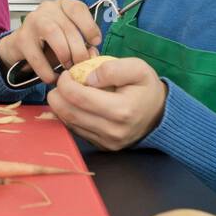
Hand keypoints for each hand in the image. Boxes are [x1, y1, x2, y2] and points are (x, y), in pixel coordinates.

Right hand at [0, 0, 102, 84]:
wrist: (21, 47)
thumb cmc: (50, 42)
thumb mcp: (69, 39)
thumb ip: (83, 44)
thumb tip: (92, 55)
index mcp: (63, 5)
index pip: (77, 9)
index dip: (89, 27)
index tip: (95, 43)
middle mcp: (47, 8)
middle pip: (67, 26)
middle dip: (78, 49)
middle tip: (82, 64)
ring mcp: (32, 21)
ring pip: (52, 34)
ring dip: (64, 54)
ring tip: (68, 68)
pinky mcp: (21, 38)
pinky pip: (37, 55)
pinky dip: (46, 70)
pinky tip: (52, 77)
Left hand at [46, 57, 167, 150]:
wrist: (159, 114)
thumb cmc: (146, 88)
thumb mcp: (138, 68)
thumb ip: (112, 69)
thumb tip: (87, 77)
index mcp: (122, 110)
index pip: (79, 97)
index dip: (65, 83)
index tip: (67, 73)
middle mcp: (113, 131)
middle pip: (69, 113)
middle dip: (57, 95)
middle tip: (59, 82)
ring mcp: (106, 142)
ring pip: (69, 124)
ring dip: (60, 106)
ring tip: (64, 92)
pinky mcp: (102, 146)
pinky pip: (76, 131)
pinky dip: (68, 116)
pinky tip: (71, 104)